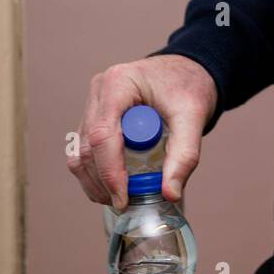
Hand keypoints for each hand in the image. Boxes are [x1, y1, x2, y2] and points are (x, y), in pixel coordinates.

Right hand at [68, 54, 216, 210]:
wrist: (189, 70)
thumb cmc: (189, 85)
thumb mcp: (193, 116)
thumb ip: (184, 154)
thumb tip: (170, 193)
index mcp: (118, 82)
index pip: (102, 135)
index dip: (109, 171)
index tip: (122, 198)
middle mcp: (99, 91)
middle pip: (87, 147)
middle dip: (102, 181)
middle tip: (124, 203)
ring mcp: (94, 104)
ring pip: (80, 152)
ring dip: (95, 180)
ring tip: (119, 198)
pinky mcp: (95, 116)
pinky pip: (85, 150)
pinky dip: (96, 171)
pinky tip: (114, 185)